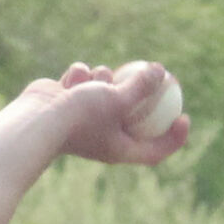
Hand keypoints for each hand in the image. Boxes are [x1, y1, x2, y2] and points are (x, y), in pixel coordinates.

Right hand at [22, 61, 189, 165]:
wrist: (37, 119)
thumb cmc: (80, 116)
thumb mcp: (118, 99)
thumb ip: (142, 87)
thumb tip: (162, 73)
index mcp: (120, 148)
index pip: (154, 150)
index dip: (173, 137)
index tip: (185, 117)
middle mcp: (105, 136)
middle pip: (134, 114)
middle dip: (141, 92)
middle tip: (158, 74)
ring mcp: (87, 118)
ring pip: (108, 86)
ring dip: (103, 76)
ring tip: (93, 79)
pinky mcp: (71, 100)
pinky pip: (86, 79)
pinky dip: (81, 75)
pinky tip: (69, 81)